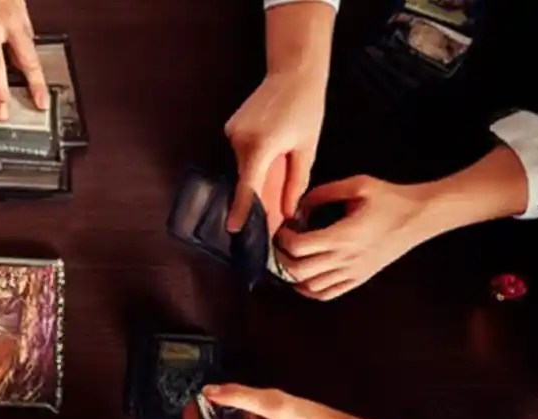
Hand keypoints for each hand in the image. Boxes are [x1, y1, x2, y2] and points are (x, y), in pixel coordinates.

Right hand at [225, 68, 325, 231]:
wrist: (293, 71)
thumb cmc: (306, 107)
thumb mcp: (306, 148)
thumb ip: (295, 183)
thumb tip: (288, 210)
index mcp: (260, 147)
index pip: (247, 187)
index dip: (242, 210)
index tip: (234, 228)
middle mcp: (239, 140)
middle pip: (246, 177)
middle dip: (259, 189)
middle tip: (278, 194)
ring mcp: (232, 132)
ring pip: (244, 165)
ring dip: (259, 169)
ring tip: (283, 149)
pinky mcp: (231, 127)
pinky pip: (242, 152)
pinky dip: (255, 156)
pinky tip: (273, 140)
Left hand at [275, 176, 432, 300]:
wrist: (421, 216)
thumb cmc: (392, 199)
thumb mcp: (359, 184)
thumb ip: (324, 192)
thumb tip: (299, 205)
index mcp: (344, 236)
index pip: (299, 247)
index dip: (283, 238)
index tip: (285, 227)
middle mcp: (346, 259)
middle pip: (298, 270)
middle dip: (281, 258)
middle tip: (280, 244)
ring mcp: (353, 272)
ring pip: (310, 286)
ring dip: (292, 275)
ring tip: (290, 258)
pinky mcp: (360, 278)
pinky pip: (328, 294)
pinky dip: (309, 290)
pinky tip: (304, 278)